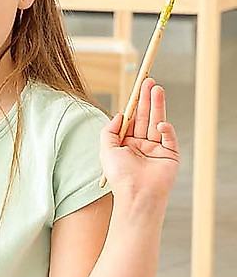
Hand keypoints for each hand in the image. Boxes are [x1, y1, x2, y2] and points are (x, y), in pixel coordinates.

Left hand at [100, 77, 178, 207]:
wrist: (137, 195)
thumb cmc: (120, 176)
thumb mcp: (106, 150)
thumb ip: (109, 131)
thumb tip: (120, 114)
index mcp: (126, 144)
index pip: (132, 120)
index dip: (134, 105)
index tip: (136, 89)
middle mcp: (141, 145)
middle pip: (145, 117)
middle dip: (147, 99)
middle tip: (149, 81)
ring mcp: (157, 149)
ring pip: (157, 122)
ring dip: (157, 105)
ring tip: (157, 88)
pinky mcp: (170, 154)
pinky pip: (169, 136)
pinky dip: (165, 128)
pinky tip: (159, 123)